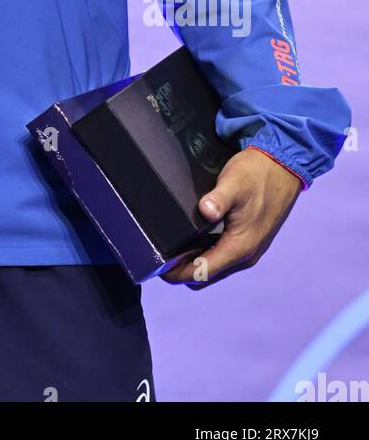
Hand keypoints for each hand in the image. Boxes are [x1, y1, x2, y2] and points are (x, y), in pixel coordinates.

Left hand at [160, 147, 302, 287]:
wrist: (283, 165)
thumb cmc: (257, 174)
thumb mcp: (234, 183)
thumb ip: (218, 199)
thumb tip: (206, 210)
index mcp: (240, 247)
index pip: (202, 272)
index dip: (178, 273)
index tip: (158, 266)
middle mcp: (245, 254)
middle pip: (207, 274)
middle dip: (183, 270)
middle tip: (160, 254)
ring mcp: (249, 248)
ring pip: (215, 266)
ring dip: (194, 262)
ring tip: (172, 247)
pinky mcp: (250, 239)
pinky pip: (223, 255)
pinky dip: (206, 253)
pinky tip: (194, 239)